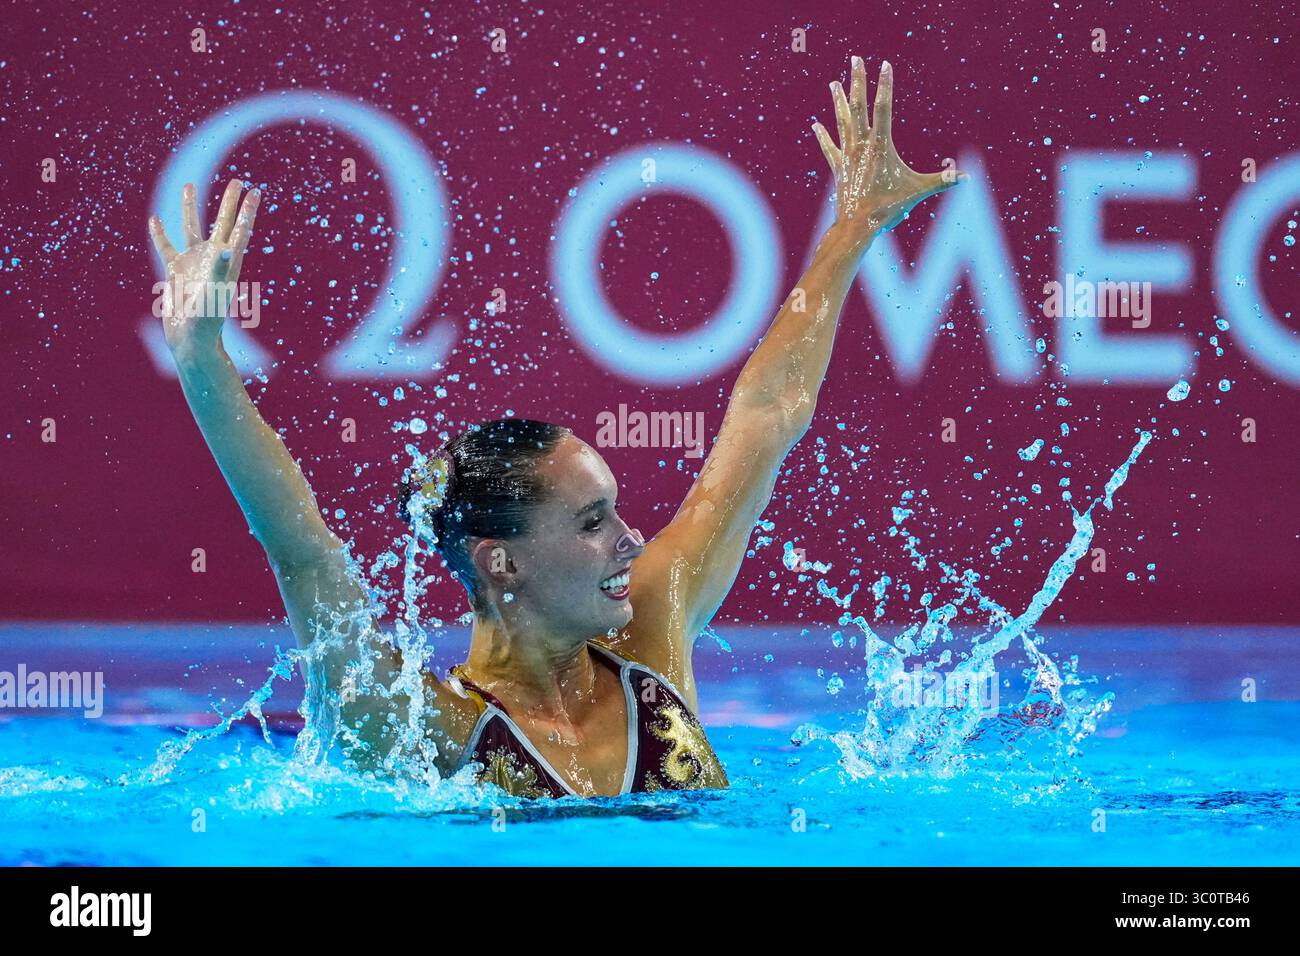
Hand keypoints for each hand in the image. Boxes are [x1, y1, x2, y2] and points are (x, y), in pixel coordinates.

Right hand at [148, 179, 259, 355]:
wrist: (191, 339)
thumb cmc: (207, 319)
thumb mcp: (216, 292)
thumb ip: (221, 268)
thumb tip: (229, 247)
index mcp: (228, 263)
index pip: (240, 230)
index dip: (248, 210)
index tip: (255, 190)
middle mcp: (212, 259)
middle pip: (222, 222)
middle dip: (229, 202)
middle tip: (236, 180)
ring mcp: (193, 263)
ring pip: (192, 228)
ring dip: (190, 207)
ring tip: (189, 184)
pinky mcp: (176, 270)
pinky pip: (166, 246)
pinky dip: (160, 233)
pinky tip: (156, 220)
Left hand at [812, 57, 964, 241]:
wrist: (857, 226)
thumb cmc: (888, 208)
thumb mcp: (917, 191)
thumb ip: (941, 181)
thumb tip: (966, 177)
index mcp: (879, 146)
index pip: (883, 108)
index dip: (884, 85)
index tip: (884, 65)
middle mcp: (860, 146)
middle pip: (858, 106)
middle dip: (857, 81)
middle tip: (855, 59)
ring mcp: (847, 156)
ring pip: (842, 122)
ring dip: (838, 101)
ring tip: (833, 83)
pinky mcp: (838, 168)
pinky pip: (829, 148)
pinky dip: (823, 136)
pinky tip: (815, 125)